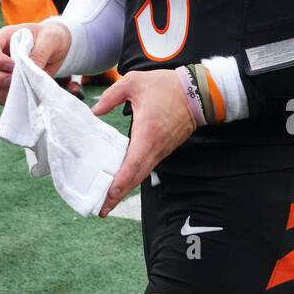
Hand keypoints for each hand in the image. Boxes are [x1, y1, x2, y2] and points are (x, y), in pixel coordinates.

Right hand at [0, 20, 70, 104]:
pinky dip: (10, 99)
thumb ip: (39, 54)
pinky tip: (25, 95)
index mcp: (5, 38)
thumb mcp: (50, 40)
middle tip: (14, 83)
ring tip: (24, 90)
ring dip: (3, 91)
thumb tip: (29, 72)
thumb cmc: (51, 38)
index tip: (14, 67)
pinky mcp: (7, 84)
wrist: (58, 48)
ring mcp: (0, 70)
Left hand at [91, 70, 195, 216]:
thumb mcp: (133, 82)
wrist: (197, 92)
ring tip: (108, 201)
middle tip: (102, 210)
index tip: (108, 196)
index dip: (120, 182)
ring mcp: (161, 150)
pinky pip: (147, 167)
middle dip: (118, 196)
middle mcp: (155, 148)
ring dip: (126, 188)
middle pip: (135, 177)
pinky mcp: (164, 149)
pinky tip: (123, 180)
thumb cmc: (166, 86)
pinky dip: (134, 177)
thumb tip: (95, 111)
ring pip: (141, 174)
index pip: (132, 165)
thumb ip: (111, 96)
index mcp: (146, 134)